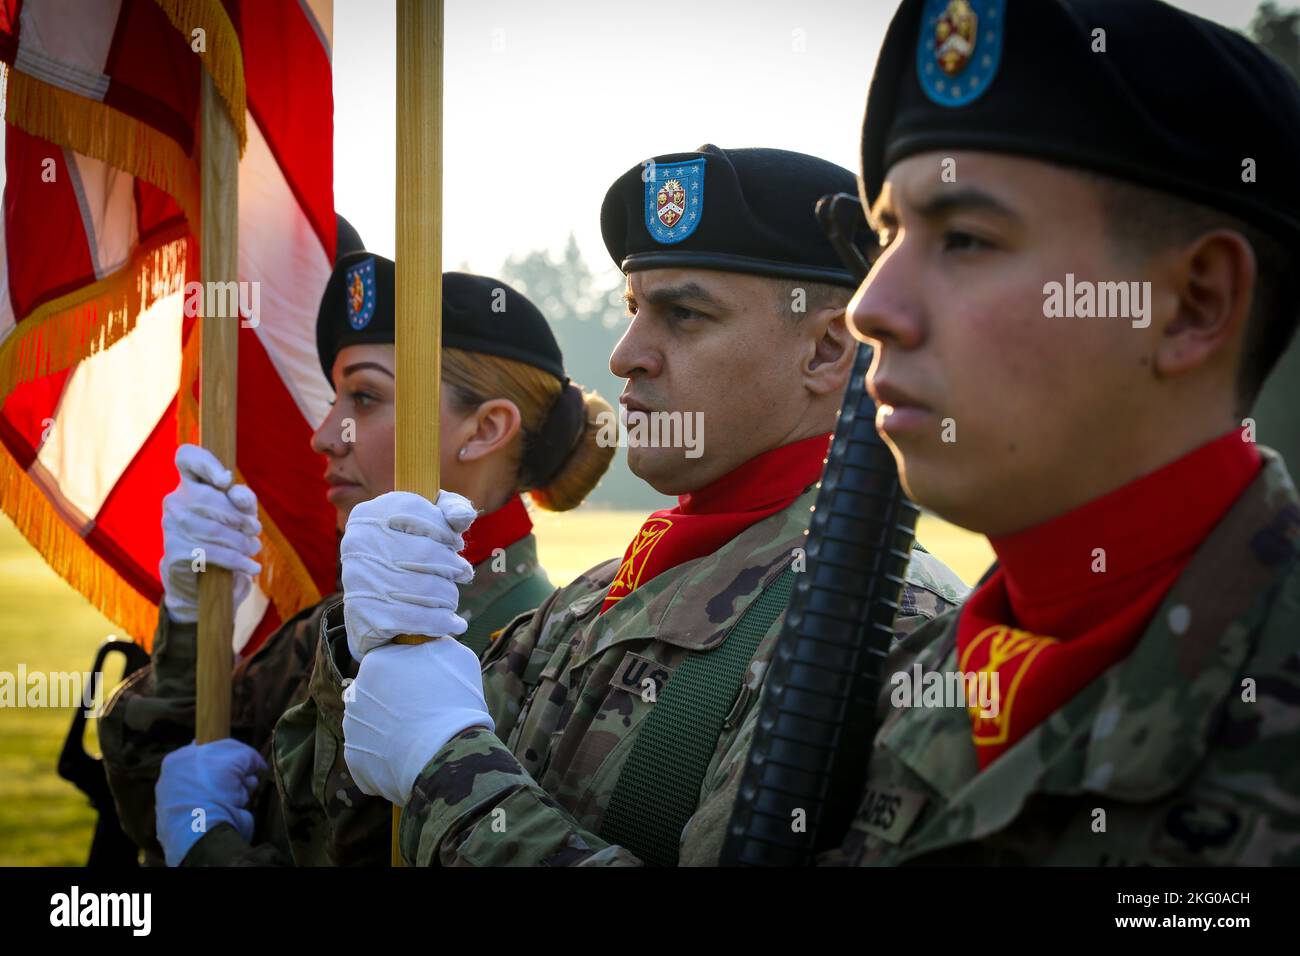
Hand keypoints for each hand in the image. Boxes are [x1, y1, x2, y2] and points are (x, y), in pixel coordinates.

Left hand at [155, 739, 266, 865]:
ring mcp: (187, 801)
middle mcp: (178, 780)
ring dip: (240, 785)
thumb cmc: (212, 787)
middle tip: (244, 775)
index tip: (241, 758)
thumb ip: (246, 754)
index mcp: (176, 762)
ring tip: (241, 792)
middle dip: (236, 771)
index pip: (206, 746)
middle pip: (219, 766)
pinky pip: (226, 802)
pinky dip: (236, 802)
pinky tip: (238, 805)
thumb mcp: (234, 757)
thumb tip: (256, 763)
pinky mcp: (199, 819)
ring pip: (225, 784)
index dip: (228, 751)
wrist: (204, 831)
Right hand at [159, 444, 261, 624]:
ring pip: (214, 529)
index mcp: (189, 482)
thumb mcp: (240, 515)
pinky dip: (237, 561)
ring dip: (242, 542)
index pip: (187, 457)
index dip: (205, 462)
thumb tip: (238, 494)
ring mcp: (170, 526)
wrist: (198, 581)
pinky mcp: (174, 551)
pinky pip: (211, 553)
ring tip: (253, 548)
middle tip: (256, 530)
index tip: (226, 480)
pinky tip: (251, 567)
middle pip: (211, 498)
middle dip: (240, 517)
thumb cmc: (223, 537)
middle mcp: (174, 500)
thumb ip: (243, 500)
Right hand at [341, 490, 475, 660]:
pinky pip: (415, 618)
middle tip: (462, 573)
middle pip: (424, 553)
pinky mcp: (363, 613)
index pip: (417, 512)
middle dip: (452, 566)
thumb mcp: (428, 522)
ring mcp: (358, 578)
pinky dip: (442, 622)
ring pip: (424, 587)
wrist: (371, 604)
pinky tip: (453, 623)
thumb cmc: (408, 553)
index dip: (445, 531)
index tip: (455, 544)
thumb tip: (463, 517)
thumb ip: (451, 509)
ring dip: (449, 595)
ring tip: (452, 597)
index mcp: (371, 513)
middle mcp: (358, 542)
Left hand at [342, 639, 492, 804]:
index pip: (390, 663)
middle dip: (397, 701)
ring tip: (420, 738)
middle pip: (378, 694)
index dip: (411, 675)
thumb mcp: (456, 656)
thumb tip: (429, 642)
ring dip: (391, 728)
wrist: (448, 754)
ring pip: (374, 724)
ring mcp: (352, 728)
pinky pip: (372, 754)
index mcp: (376, 662)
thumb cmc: (456, 701)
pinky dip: (388, 756)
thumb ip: (435, 644)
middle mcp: (356, 693)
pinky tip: (410, 757)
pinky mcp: (354, 759)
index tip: (429, 687)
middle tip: (426, 712)